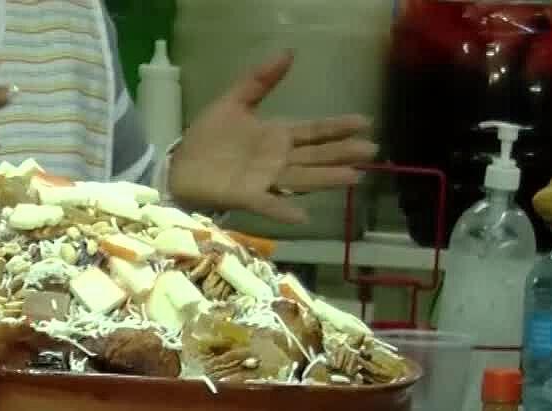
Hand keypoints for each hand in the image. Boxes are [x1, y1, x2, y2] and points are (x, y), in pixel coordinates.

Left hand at [167, 53, 376, 224]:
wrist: (178, 165)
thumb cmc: (207, 138)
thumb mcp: (233, 102)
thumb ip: (260, 80)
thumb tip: (289, 52)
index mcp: (276, 136)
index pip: (314, 131)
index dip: (338, 127)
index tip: (365, 122)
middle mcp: (277, 160)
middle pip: (316, 156)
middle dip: (343, 153)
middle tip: (373, 151)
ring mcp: (264, 179)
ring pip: (302, 178)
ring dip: (327, 178)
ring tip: (354, 177)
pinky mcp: (246, 196)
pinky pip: (268, 203)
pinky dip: (284, 210)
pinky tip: (303, 216)